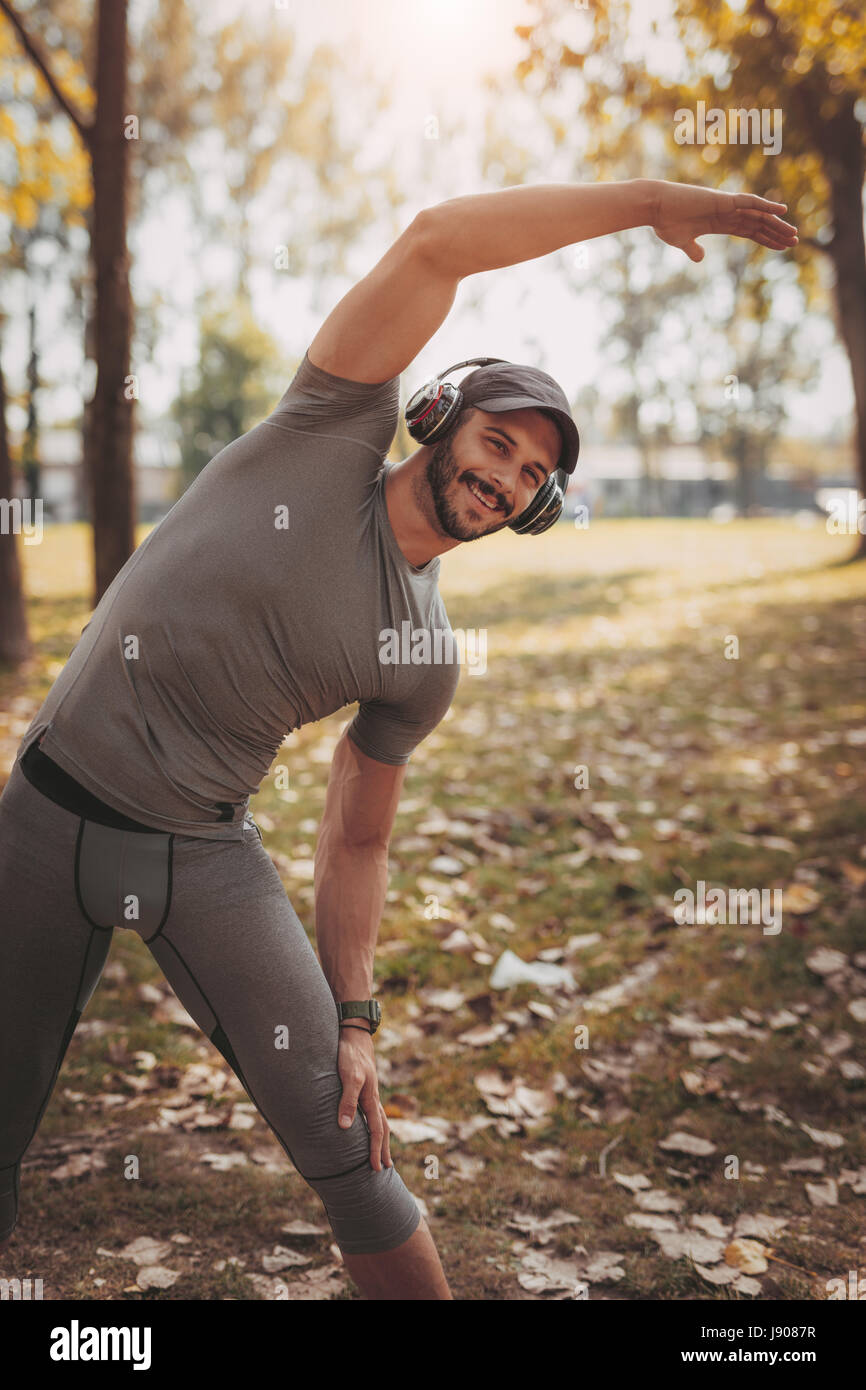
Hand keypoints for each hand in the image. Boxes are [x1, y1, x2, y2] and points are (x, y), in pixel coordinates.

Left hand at [337, 1027, 392, 1170]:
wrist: (353, 1032)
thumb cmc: (350, 1054)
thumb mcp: (349, 1077)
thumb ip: (348, 1101)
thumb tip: (346, 1128)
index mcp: (371, 1099)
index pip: (376, 1131)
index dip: (375, 1150)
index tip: (375, 1168)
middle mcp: (373, 1098)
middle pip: (382, 1128)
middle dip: (383, 1148)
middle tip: (385, 1167)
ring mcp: (369, 1091)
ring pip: (379, 1119)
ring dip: (381, 1138)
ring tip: (381, 1150)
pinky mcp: (363, 1085)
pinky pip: (371, 1110)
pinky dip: (373, 1123)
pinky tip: (367, 1124)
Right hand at [650, 180, 797, 262]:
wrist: (655, 206)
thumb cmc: (665, 222)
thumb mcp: (682, 241)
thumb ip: (693, 249)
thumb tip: (700, 258)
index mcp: (720, 223)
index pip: (749, 231)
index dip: (766, 239)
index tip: (780, 247)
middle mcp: (727, 212)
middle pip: (758, 223)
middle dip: (777, 233)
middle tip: (795, 241)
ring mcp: (727, 205)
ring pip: (759, 214)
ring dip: (777, 224)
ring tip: (794, 234)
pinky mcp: (723, 200)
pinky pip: (750, 202)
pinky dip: (767, 205)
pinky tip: (782, 210)